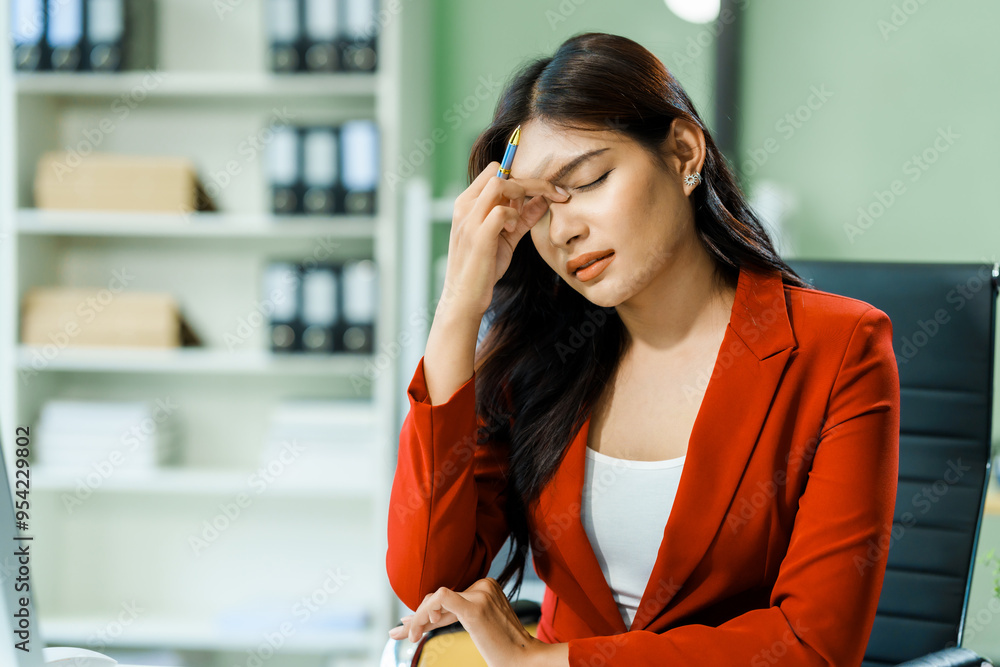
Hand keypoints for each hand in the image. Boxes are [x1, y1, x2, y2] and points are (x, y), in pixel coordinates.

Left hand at [386, 577, 545, 666]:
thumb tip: (427, 617)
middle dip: (417, 616)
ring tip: (406, 636)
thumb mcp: (479, 625)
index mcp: (486, 586)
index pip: (447, 595)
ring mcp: (480, 594)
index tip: (410, 623)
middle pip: (439, 597)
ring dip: (417, 619)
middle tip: (399, 633)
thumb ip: (455, 615)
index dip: (426, 610)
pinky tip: (416, 630)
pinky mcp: (474, 608)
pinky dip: (423, 614)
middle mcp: (483, 585)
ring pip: (436, 599)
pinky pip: (439, 600)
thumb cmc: (504, 648)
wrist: (526, 660)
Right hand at [438, 162, 569, 319]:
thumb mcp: (506, 238)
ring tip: (520, 221)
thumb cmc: (483, 269)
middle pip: (500, 174)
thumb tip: (545, 200)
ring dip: (521, 196)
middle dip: (532, 183)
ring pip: (499, 184)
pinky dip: (514, 217)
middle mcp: (464, 206)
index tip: (548, 190)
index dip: (522, 177)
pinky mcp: (478, 236)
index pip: (494, 171)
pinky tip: (512, 231)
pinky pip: (502, 211)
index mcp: (467, 203)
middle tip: (556, 196)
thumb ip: (523, 217)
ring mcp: (469, 220)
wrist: (464, 299)